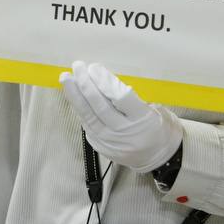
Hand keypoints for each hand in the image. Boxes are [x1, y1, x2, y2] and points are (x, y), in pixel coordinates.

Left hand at [59, 61, 183, 172]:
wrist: (156, 156)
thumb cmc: (154, 126)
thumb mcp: (150, 108)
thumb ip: (128, 97)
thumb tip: (101, 78)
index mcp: (144, 119)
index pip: (121, 98)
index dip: (105, 81)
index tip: (94, 67)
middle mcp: (126, 132)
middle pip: (101, 106)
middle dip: (85, 84)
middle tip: (77, 67)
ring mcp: (112, 142)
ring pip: (89, 116)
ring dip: (75, 95)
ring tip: (66, 78)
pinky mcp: (101, 147)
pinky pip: (87, 124)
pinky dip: (79, 108)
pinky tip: (73, 95)